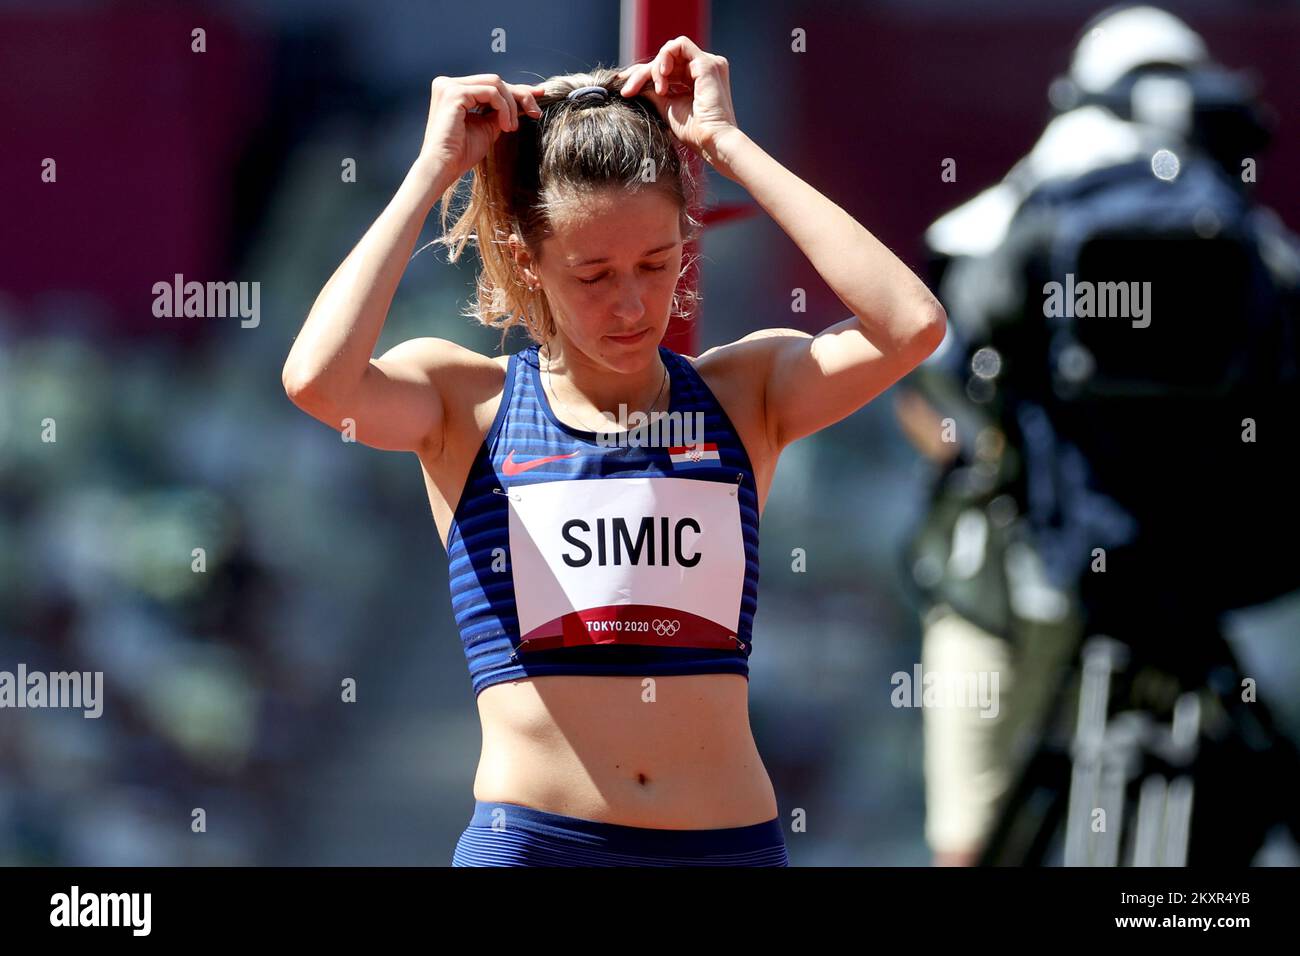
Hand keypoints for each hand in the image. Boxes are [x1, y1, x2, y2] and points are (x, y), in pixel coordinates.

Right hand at [416, 74, 545, 183]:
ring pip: (495, 84)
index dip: (516, 89)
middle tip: (536, 112)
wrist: (444, 167)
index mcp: (455, 90)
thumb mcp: (488, 127)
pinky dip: (503, 108)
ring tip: (511, 128)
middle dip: (520, 95)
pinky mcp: (454, 93)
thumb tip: (524, 100)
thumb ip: (501, 111)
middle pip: (495, 81)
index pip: (490, 85)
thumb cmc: (462, 153)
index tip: (538, 96)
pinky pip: (491, 93)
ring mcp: (449, 86)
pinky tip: (505, 126)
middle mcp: (449, 84)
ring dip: (511, 106)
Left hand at [616, 37, 739, 166]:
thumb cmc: (692, 132)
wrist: (711, 141)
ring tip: (657, 90)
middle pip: (665, 61)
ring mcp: (706, 64)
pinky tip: (661, 76)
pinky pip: (679, 46)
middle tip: (628, 90)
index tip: (625, 89)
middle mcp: (702, 70)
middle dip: (643, 73)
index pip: (666, 71)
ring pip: (670, 51)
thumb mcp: (666, 107)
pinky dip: (666, 57)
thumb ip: (653, 91)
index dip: (643, 76)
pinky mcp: (707, 63)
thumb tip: (632, 82)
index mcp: (696, 81)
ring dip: (655, 68)